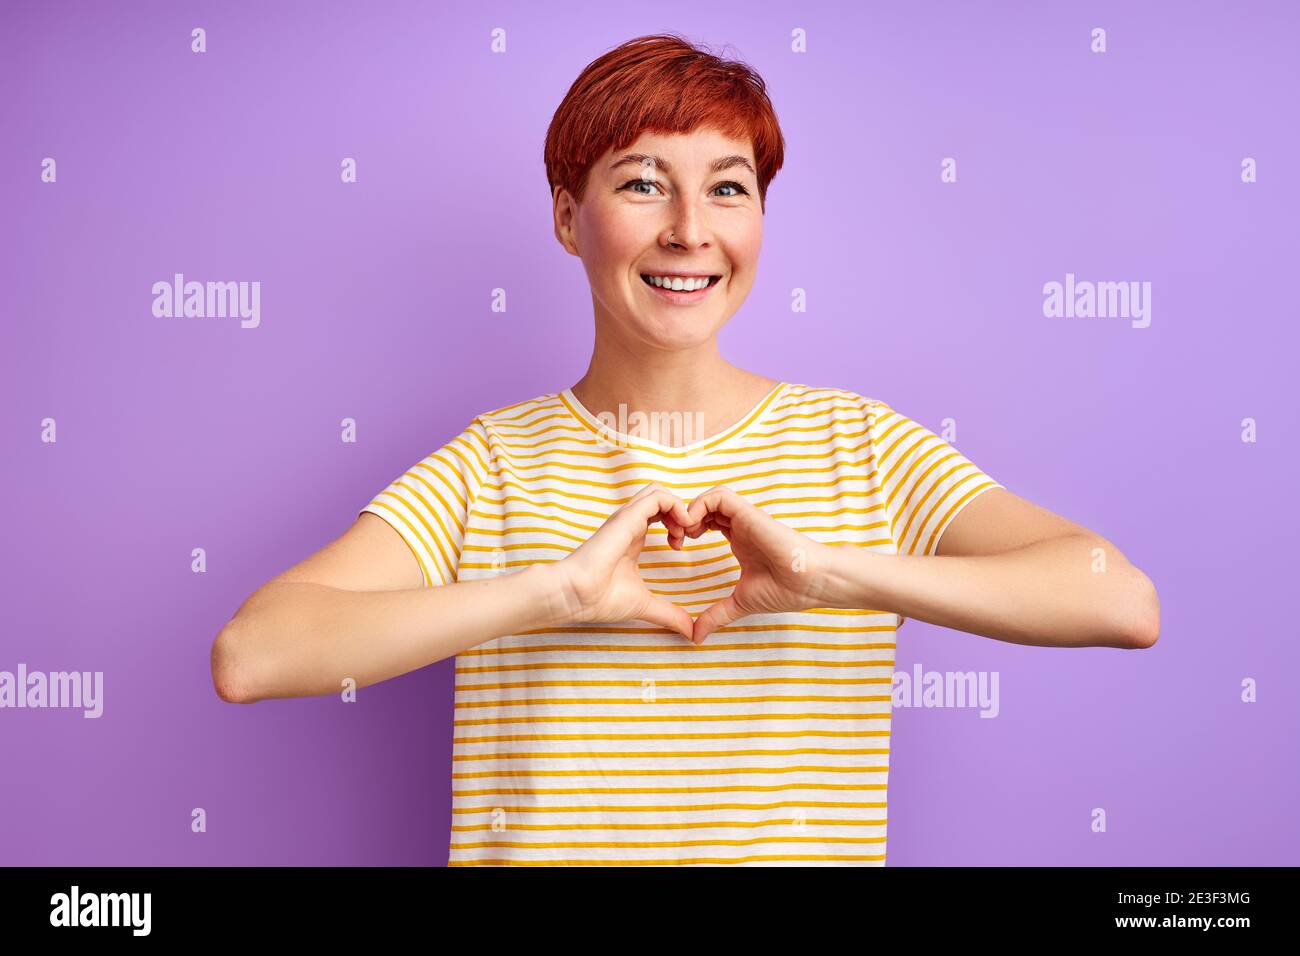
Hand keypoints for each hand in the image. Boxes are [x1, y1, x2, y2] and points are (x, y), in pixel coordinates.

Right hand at [552, 483, 695, 640]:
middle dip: (680, 512)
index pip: (659, 514)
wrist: (576, 595)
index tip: (679, 548)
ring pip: (659, 491)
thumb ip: (668, 614)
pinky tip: (681, 528)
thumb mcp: (643, 604)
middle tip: (685, 537)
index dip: (677, 525)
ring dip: (680, 507)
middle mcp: (630, 523)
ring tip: (684, 532)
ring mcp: (628, 518)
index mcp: (633, 537)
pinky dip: (676, 506)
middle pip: (659, 497)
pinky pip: (658, 497)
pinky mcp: (628, 517)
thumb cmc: (600, 598)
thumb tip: (690, 632)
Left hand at [682, 485, 836, 643]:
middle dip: (683, 518)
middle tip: (675, 541)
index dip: (687, 529)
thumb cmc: (785, 590)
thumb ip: (717, 615)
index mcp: (739, 539)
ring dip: (690, 510)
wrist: (810, 583)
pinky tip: (694, 527)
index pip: (707, 521)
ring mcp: (745, 518)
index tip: (677, 549)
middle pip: (705, 506)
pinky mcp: (749, 513)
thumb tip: (696, 637)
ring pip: (711, 497)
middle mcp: (740, 525)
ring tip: (684, 534)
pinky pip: (720, 496)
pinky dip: (701, 504)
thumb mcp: (740, 602)